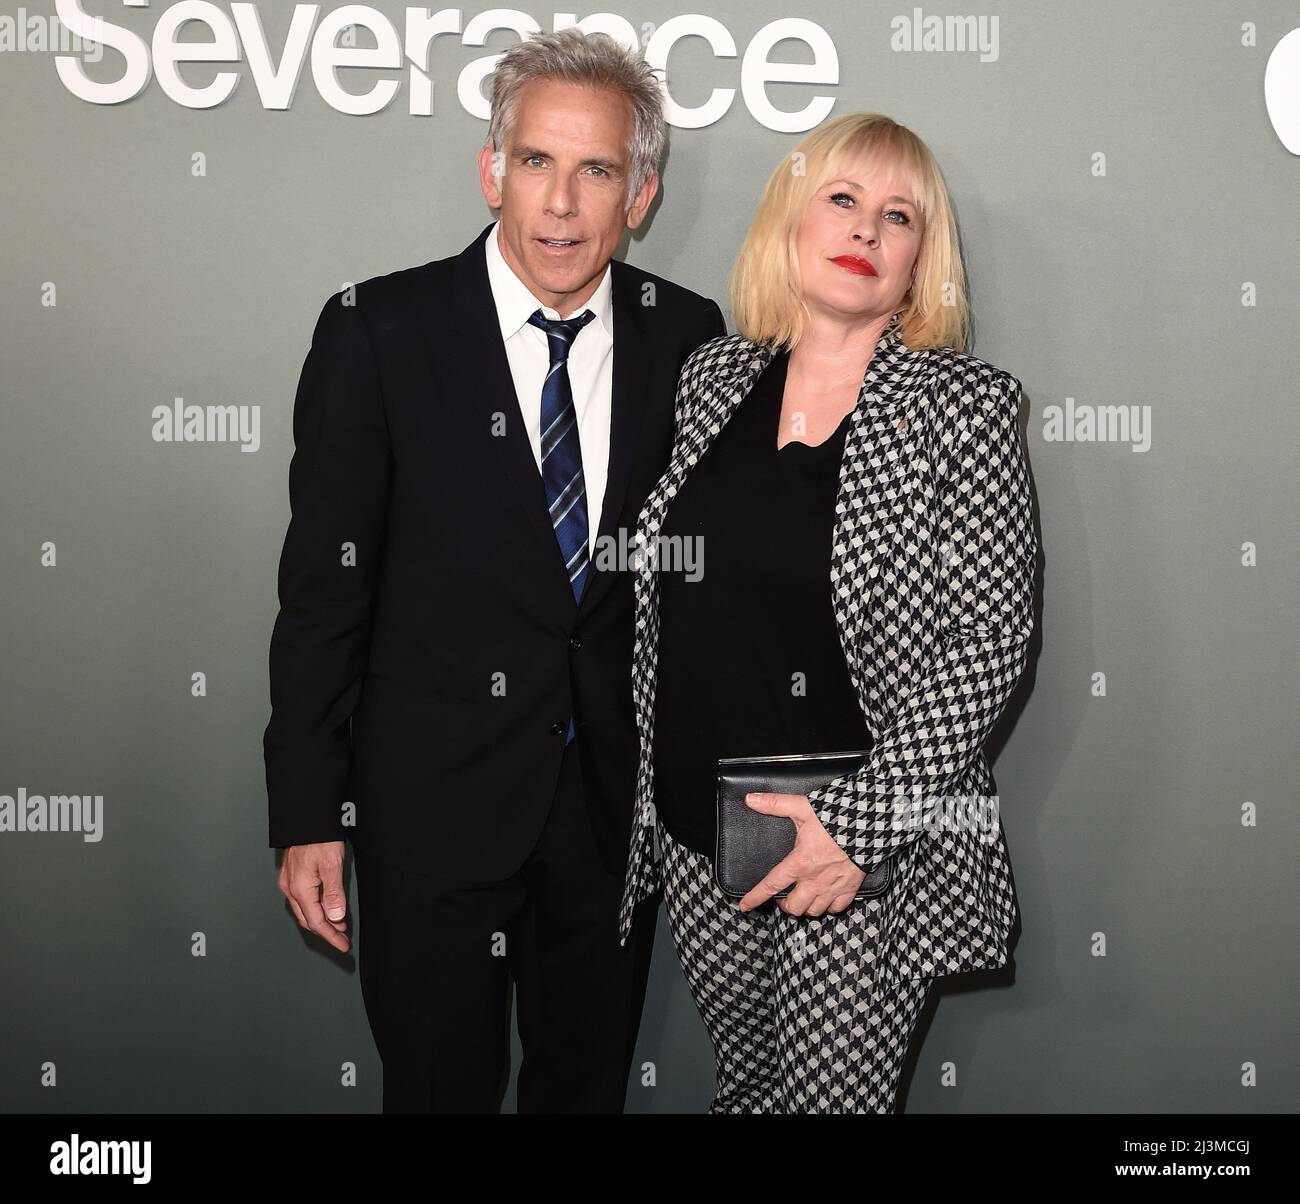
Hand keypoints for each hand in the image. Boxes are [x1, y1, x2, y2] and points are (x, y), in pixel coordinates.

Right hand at [278, 841, 349, 951]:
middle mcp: (290, 888)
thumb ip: (333, 893)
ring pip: (304, 910)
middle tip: (343, 939)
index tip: (344, 946)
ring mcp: (288, 882)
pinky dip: (315, 908)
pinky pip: (302, 900)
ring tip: (338, 925)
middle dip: (326, 931)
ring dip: (321, 920)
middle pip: (308, 920)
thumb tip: (336, 918)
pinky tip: (325, 907)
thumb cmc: (319, 837)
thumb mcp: (332, 864)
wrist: (305, 818)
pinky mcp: (291, 875)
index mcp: (300, 889)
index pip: (317, 922)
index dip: (331, 936)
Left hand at [738, 793, 865, 916]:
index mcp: (800, 862)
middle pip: (794, 907)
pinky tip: (824, 899)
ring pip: (813, 911)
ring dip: (805, 907)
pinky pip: (836, 909)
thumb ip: (775, 804)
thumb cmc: (836, 817)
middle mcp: (815, 880)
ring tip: (801, 898)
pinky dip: (828, 907)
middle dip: (784, 906)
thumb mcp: (802, 807)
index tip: (745, 906)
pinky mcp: (849, 889)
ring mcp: (833, 887)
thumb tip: (751, 800)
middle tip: (782, 898)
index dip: (755, 897)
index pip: (772, 885)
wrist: (869, 824)